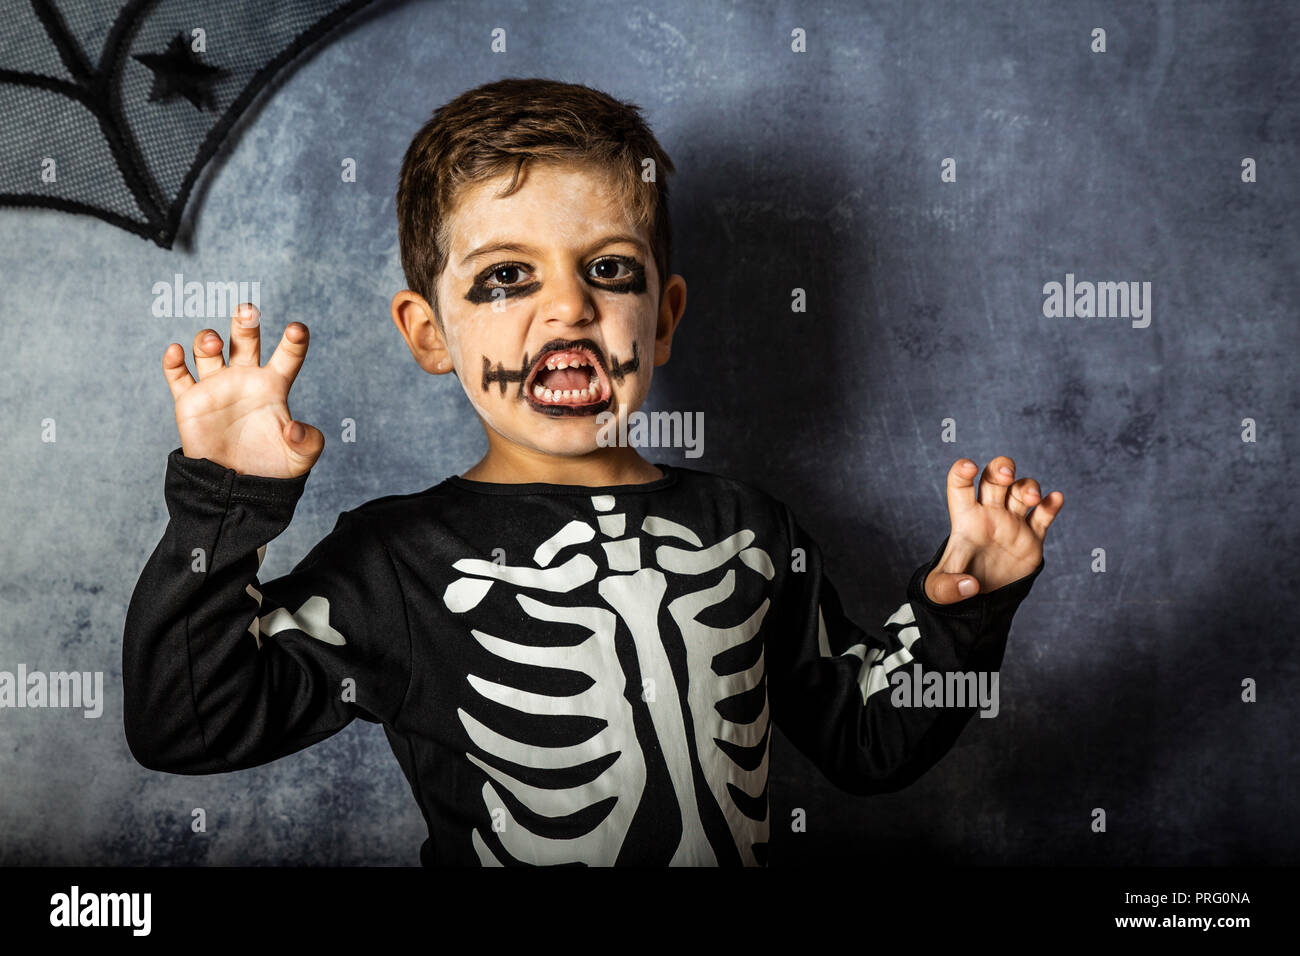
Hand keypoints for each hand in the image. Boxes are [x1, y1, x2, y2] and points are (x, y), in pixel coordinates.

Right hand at [163, 303, 323, 477]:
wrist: (236, 487)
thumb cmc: (271, 469)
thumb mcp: (301, 459)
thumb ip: (308, 443)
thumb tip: (294, 429)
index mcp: (273, 386)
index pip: (288, 356)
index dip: (294, 341)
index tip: (298, 329)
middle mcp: (244, 379)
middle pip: (244, 341)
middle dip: (245, 323)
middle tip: (247, 310)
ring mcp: (215, 386)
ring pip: (208, 351)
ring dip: (208, 340)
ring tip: (214, 344)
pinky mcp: (190, 401)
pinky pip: (178, 376)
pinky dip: (173, 362)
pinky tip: (176, 352)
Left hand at [924, 456, 1062, 603]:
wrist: (981, 599)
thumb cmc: (954, 585)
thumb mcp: (939, 591)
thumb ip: (947, 588)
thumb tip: (970, 586)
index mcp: (965, 519)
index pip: (960, 484)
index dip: (962, 471)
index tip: (969, 467)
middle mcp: (989, 514)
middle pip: (995, 477)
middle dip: (1002, 468)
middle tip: (1006, 474)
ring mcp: (1012, 523)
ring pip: (1022, 490)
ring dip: (1029, 487)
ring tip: (1031, 499)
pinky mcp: (1031, 538)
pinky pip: (1043, 516)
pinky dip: (1051, 505)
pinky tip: (1056, 498)